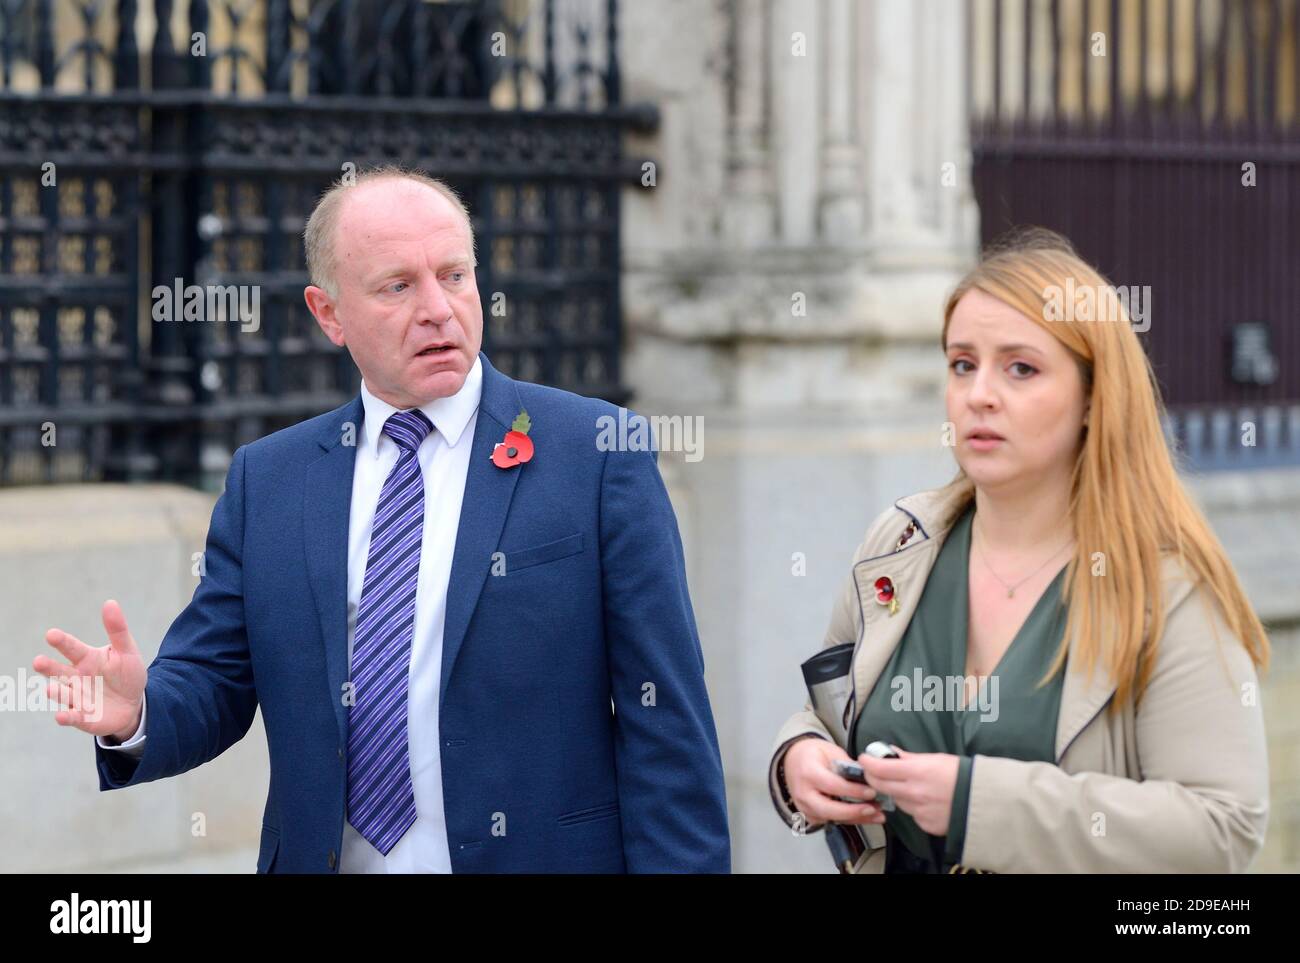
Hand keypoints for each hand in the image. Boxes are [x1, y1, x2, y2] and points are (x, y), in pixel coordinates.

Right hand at [33, 600, 146, 740]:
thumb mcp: (127, 651)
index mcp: (86, 658)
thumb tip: (110, 602)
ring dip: (57, 692)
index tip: (51, 634)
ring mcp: (77, 698)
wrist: (134, 704)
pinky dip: (67, 717)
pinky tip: (61, 717)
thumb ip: (117, 629)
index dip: (62, 641)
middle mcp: (76, 677)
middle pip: (59, 671)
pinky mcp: (82, 717)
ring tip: (51, 689)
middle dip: (48, 667)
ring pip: (63, 694)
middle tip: (38, 661)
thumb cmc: (126, 674)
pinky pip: (73, 717)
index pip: (71, 648)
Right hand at [783, 736, 884, 827]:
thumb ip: (848, 766)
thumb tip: (870, 778)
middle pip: (829, 809)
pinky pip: (831, 821)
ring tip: (877, 815)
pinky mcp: (809, 815)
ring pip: (832, 819)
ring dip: (856, 818)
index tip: (871, 791)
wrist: (793, 761)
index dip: (853, 791)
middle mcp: (803, 793)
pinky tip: (866, 817)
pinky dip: (849, 820)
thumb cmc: (813, 754)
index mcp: (808, 772)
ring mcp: (804, 807)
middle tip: (873, 808)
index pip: (832, 785)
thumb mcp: (831, 751)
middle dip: (853, 811)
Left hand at [859, 746, 959, 835]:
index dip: (868, 763)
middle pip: (881, 786)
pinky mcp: (926, 825)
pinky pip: (912, 815)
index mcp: (916, 773)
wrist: (985, 799)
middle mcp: (915, 794)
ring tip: (910, 786)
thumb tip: (890, 752)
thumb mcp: (935, 759)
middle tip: (874, 772)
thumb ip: (909, 758)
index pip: (879, 768)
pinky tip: (925, 801)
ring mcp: (920, 811)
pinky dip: (914, 807)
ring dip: (897, 793)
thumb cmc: (961, 775)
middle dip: (874, 777)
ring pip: (897, 801)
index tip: (865, 759)